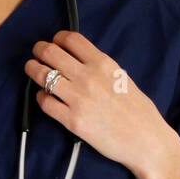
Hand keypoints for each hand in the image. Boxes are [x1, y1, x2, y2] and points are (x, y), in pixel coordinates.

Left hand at [25, 31, 179, 178]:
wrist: (147, 140)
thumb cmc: (139, 111)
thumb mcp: (122, 77)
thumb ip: (100, 67)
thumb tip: (78, 59)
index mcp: (103, 64)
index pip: (70, 39)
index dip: (57, 38)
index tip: (54, 42)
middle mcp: (89, 78)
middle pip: (50, 52)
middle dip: (39, 50)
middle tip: (37, 54)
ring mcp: (79, 99)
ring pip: (42, 75)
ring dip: (33, 70)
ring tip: (33, 71)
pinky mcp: (72, 121)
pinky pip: (44, 103)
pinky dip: (41, 97)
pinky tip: (46, 97)